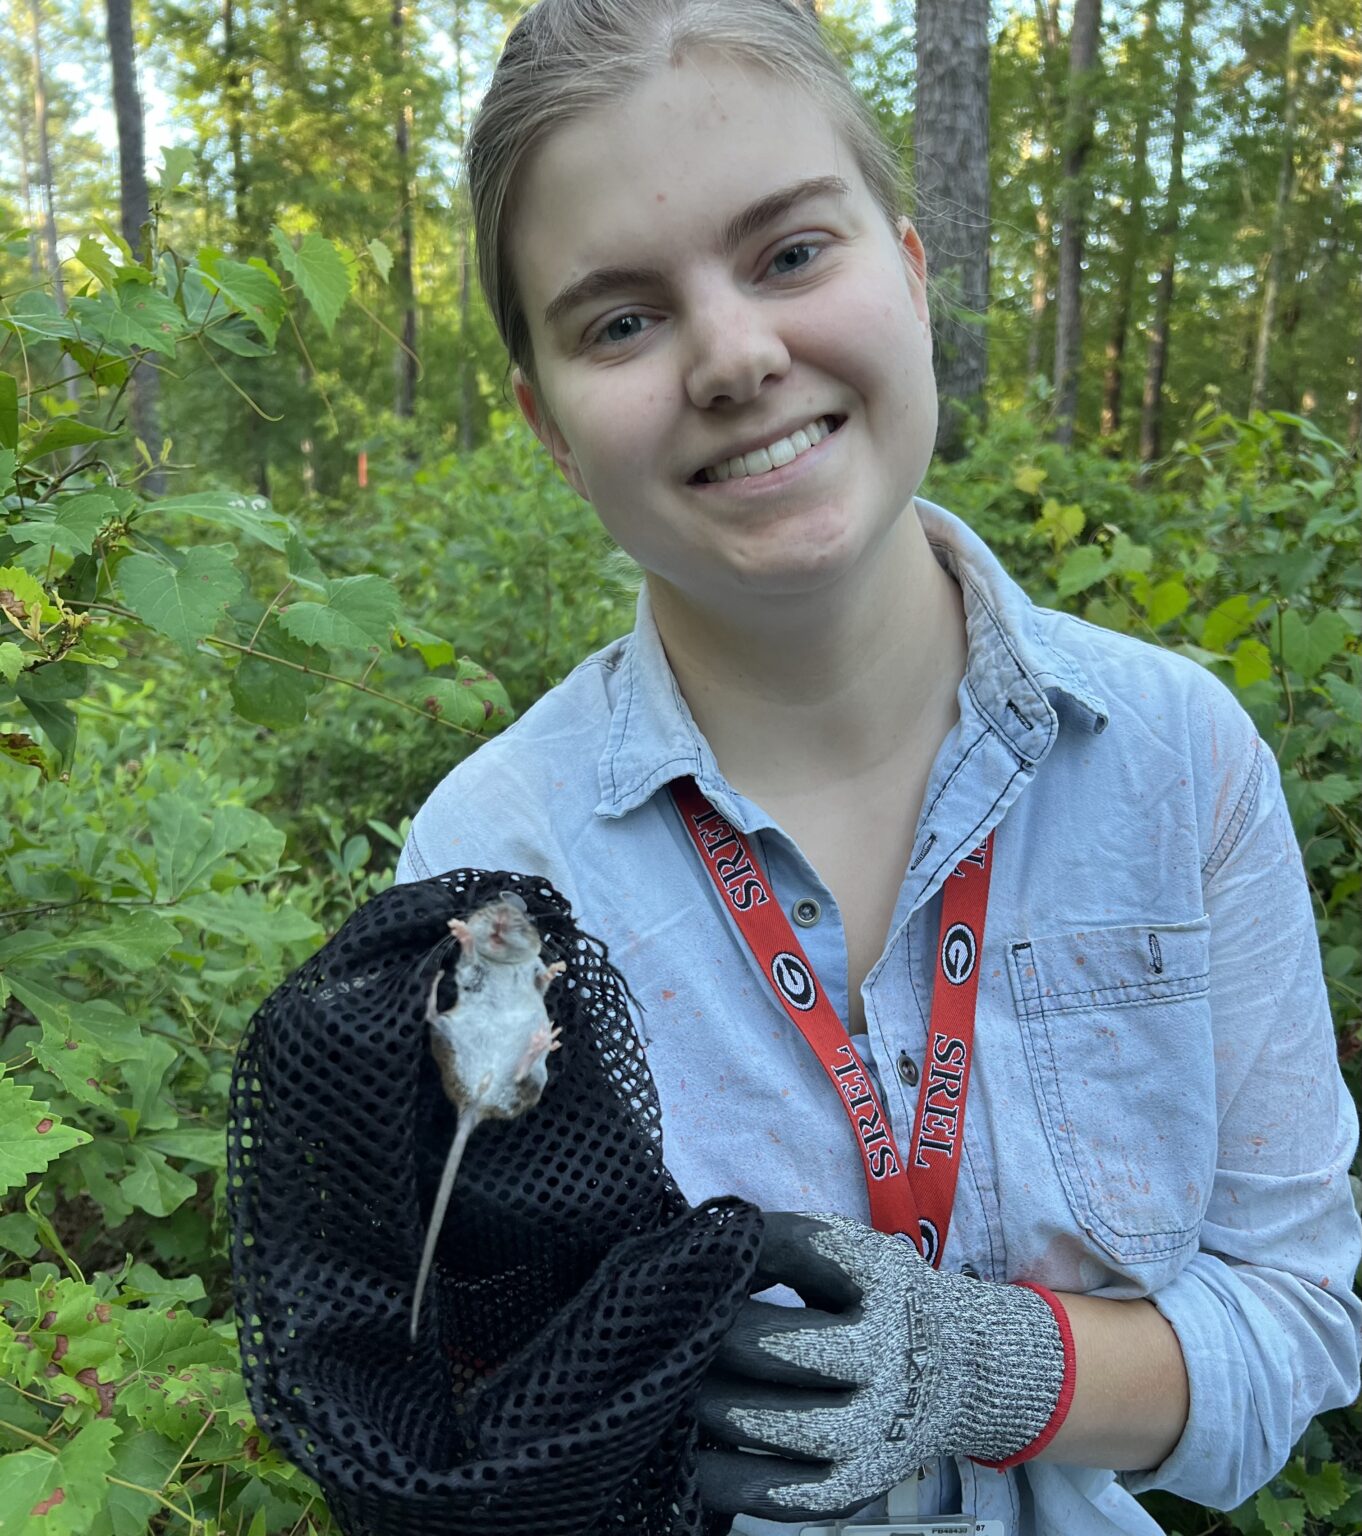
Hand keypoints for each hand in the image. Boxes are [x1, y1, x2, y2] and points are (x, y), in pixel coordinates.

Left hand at [696, 1212, 1072, 1522]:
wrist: (952, 1368)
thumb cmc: (871, 1299)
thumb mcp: (843, 1252)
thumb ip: (775, 1247)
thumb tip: (696, 1263)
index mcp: (883, 1285)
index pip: (799, 1256)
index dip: (737, 1258)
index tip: (690, 1262)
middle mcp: (890, 1360)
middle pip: (790, 1350)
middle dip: (717, 1341)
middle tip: (666, 1333)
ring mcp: (877, 1431)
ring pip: (788, 1427)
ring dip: (718, 1410)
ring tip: (666, 1390)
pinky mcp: (858, 1485)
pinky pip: (789, 1494)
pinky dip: (732, 1483)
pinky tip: (687, 1463)